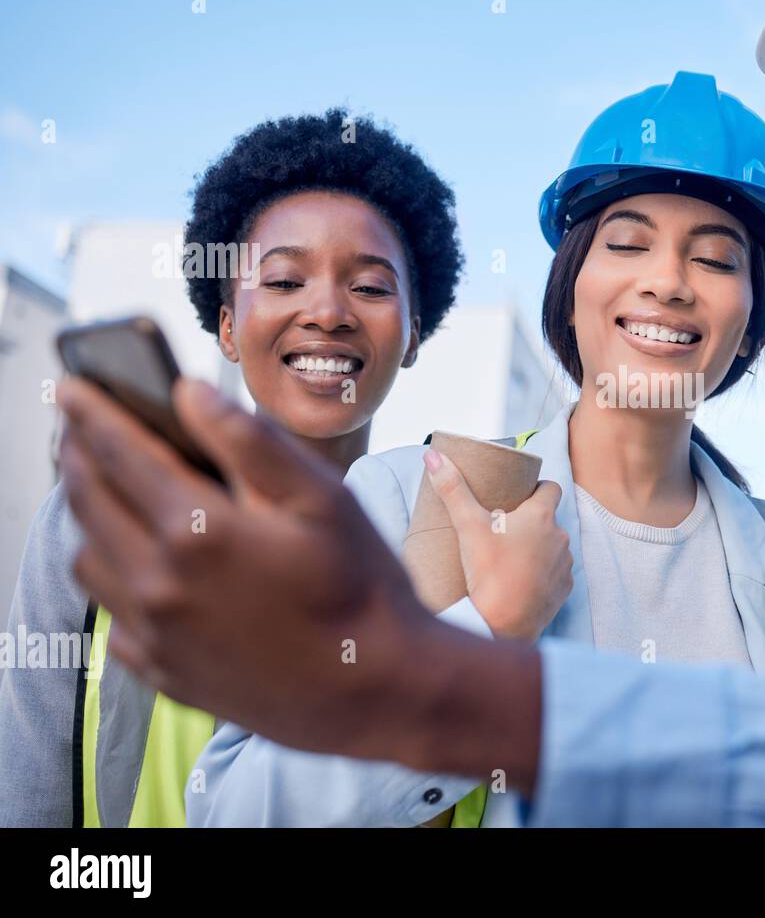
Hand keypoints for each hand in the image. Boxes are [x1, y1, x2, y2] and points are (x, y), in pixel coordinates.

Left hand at [56, 376, 541, 784]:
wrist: (375, 691)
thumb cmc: (360, 587)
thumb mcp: (324, 498)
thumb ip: (250, 440)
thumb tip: (188, 393)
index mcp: (199, 531)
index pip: (120, 452)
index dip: (92, 412)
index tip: (76, 386)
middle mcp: (160, 583)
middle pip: (89, 502)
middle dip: (80, 455)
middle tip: (82, 427)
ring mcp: (156, 633)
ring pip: (89, 559)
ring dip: (91, 516)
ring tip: (111, 492)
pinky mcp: (163, 671)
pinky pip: (112, 614)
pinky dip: (114, 576)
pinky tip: (144, 563)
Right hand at [423, 448, 572, 640]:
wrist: (502, 624)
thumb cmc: (487, 571)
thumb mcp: (466, 525)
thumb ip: (451, 488)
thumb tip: (432, 453)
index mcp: (541, 516)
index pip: (551, 487)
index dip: (537, 489)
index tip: (519, 496)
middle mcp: (560, 537)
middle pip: (550, 519)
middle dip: (532, 522)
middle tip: (506, 529)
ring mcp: (564, 565)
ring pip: (554, 547)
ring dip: (540, 548)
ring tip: (513, 556)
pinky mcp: (564, 590)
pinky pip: (556, 574)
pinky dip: (544, 574)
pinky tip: (525, 579)